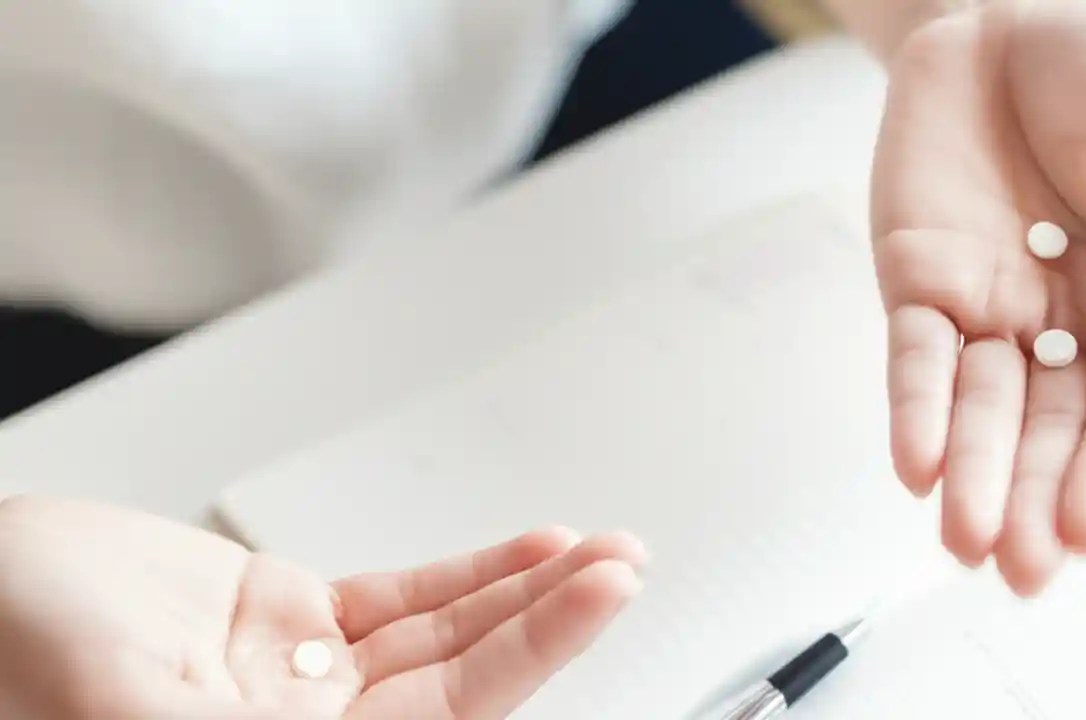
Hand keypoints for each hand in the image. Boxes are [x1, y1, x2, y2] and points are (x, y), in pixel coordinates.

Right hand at [0, 496, 645, 718]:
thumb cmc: (11, 641)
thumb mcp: (115, 694)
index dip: (530, 657)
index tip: (597, 598)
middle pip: (464, 679)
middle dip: (552, 622)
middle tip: (623, 570)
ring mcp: (306, 675)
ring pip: (445, 635)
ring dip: (526, 592)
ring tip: (599, 554)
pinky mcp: (295, 618)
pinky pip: (403, 598)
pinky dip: (469, 573)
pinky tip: (527, 553)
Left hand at [871, 1, 1085, 594]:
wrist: (1012, 14)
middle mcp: (1068, 326)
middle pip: (1050, 430)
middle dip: (1033, 497)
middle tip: (1020, 568)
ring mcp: (989, 310)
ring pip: (979, 410)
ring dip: (971, 473)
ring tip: (963, 537)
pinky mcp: (919, 285)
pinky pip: (916, 360)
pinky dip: (916, 409)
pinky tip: (915, 465)